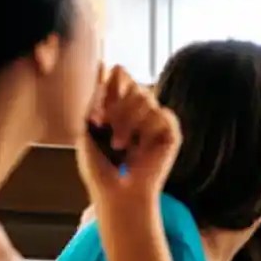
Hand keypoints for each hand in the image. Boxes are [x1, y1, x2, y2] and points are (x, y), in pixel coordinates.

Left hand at [77, 65, 180, 206]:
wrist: (118, 193)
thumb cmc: (100, 168)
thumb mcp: (88, 128)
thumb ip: (98, 98)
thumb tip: (109, 66)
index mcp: (121, 108)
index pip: (123, 77)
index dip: (111, 85)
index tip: (96, 110)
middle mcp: (141, 112)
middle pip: (135, 86)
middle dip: (116, 107)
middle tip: (103, 128)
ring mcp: (158, 123)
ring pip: (147, 98)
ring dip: (127, 121)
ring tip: (119, 145)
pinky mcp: (172, 134)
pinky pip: (163, 115)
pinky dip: (146, 130)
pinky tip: (138, 149)